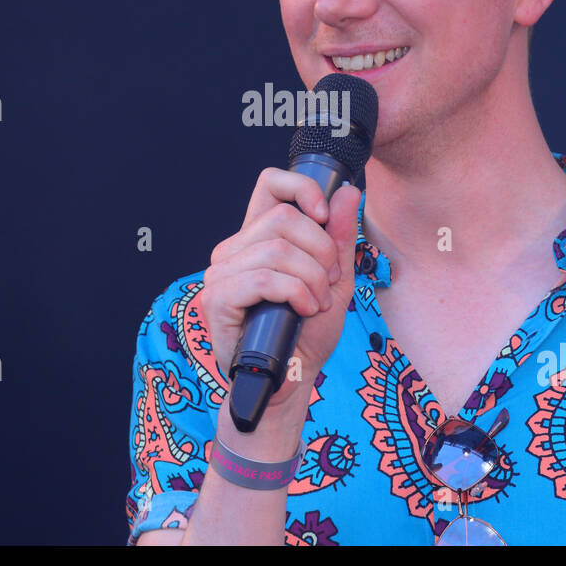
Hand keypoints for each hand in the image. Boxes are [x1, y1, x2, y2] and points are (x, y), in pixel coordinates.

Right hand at [198, 168, 360, 410]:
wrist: (291, 382)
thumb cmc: (307, 332)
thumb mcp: (336, 280)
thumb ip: (340, 237)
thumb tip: (348, 192)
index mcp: (259, 237)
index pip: (271, 184)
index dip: (301, 188)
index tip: (325, 216)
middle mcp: (234, 250)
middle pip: (283, 218)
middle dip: (321, 250)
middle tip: (330, 282)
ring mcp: (221, 273)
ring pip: (276, 249)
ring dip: (312, 278)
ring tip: (317, 303)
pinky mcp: (217, 300)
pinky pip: (264, 279)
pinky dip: (295, 293)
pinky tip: (304, 310)